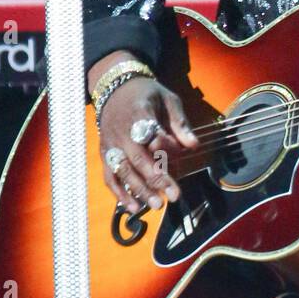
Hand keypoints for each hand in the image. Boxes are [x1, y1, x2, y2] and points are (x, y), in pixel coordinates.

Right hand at [95, 75, 198, 214]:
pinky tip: (133, 207)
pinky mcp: (105, 154)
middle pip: (137, 159)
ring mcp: (110, 145)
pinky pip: (109, 176)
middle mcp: (121, 132)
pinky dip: (119, 193)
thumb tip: (193, 145)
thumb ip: (180, 123)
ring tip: (157, 205)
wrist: (116, 90)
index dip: (167, 148)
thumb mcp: (168, 100)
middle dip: (156, 178)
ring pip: (123, 171)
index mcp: (139, 114)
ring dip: (139, 190)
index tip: (181, 156)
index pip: (153, 136)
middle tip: (174, 196)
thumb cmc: (147, 95)